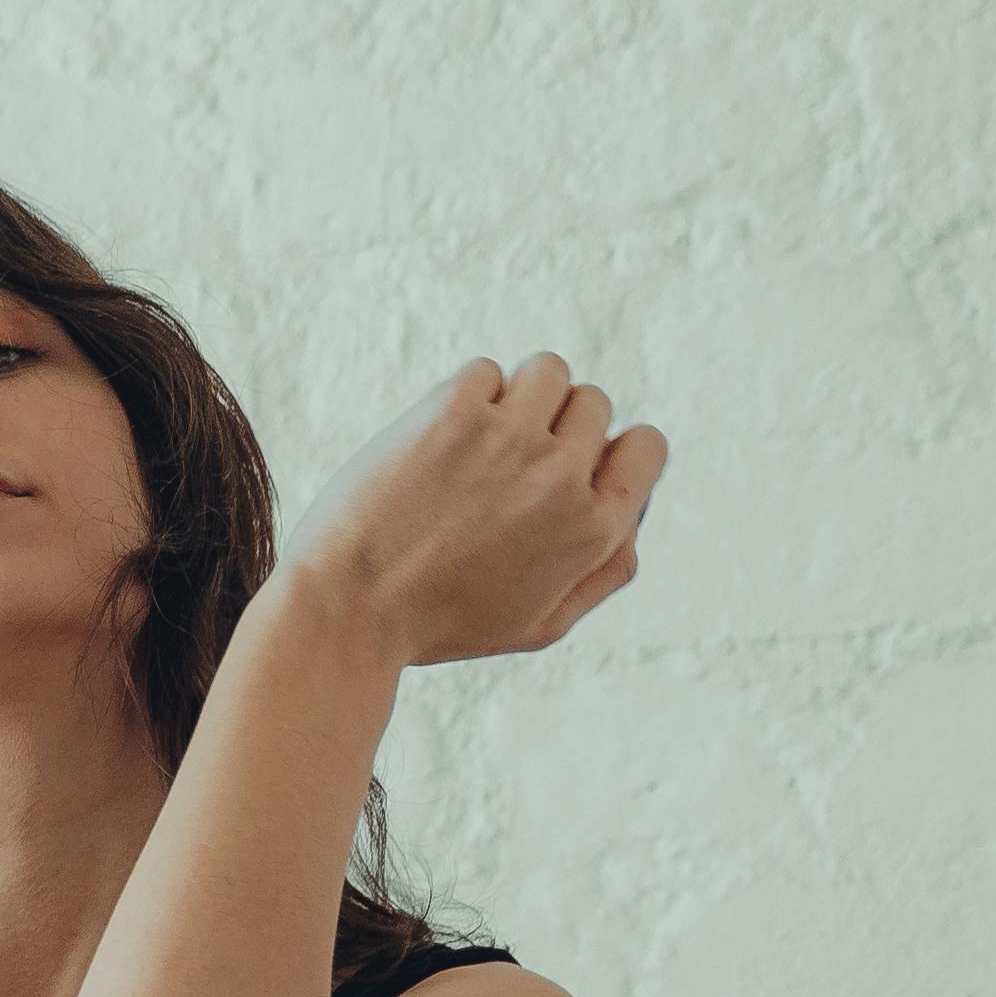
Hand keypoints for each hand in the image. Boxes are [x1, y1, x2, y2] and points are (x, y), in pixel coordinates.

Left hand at [282, 351, 665, 670]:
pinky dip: (466, 397)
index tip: (573, 468)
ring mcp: (510, 436)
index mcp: (596, 529)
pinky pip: (486, 372)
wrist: (348, 609)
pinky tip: (436, 444)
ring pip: (549, 371)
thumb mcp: (540, 624)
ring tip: (478, 445)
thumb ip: (602, 572)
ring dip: (521, 398)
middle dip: (558, 428)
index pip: (647, 446)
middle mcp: (562, 475)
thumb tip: (633, 517)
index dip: (613, 453)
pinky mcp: (454, 408)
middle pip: (594, 404)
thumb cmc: (442, 624)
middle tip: (504, 471)